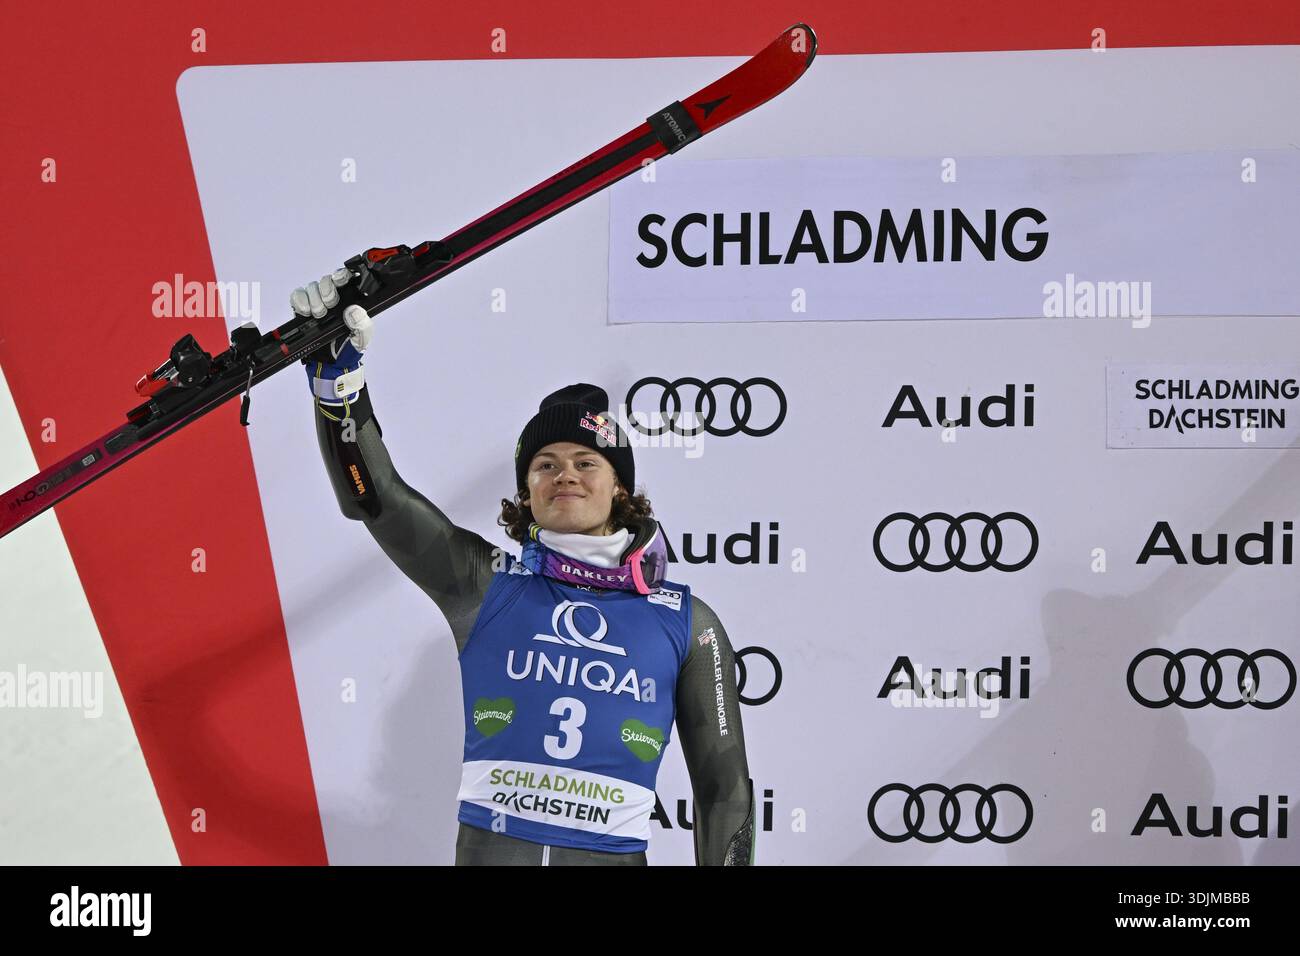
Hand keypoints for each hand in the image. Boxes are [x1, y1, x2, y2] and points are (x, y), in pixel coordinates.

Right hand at [293, 269, 373, 403]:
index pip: (346, 279)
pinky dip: (300, 300)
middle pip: (326, 280)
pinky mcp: (302, 309)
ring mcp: (317, 302)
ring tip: (318, 314)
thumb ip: (362, 325)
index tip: (340, 281)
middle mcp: (333, 298)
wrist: (331, 364)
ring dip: (314, 298)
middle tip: (328, 305)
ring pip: (312, 287)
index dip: (342, 275)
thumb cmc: (348, 348)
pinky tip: (305, 311)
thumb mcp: (361, 339)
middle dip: (327, 291)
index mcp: (350, 300)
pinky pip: (297, 296)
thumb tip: (353, 310)